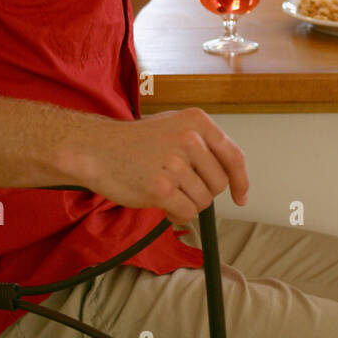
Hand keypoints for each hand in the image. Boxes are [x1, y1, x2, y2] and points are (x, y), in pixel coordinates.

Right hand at [79, 108, 249, 223]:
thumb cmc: (135, 142)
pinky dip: (178, 215)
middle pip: (219, 184)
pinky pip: (187, 213)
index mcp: (197, 122)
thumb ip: (203, 146)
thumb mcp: (175, 128)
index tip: (241, 197)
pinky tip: (163, 205)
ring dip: (187, 204)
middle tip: (180, 186)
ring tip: (166, 192)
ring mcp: (175, 164)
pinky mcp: (161, 189)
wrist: (97, 150)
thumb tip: (232, 177)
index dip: (240, 181)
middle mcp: (190, 140)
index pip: (233, 156)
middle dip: (204, 192)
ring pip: (203, 201)